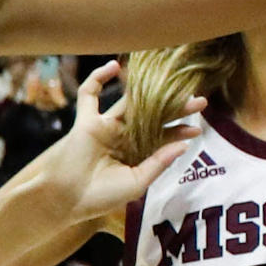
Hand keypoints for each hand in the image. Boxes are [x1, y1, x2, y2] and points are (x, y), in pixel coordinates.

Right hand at [17, 61, 195, 227]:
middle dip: (175, 109)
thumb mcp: (137, 183)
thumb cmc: (100, 197)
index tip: (197, 129)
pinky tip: (114, 66)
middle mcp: (122, 137)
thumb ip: (158, 163)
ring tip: (173, 82)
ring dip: (149, 92)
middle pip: (151, 116)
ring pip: (129, 103)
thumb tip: (185, 146)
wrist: (66, 199)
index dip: (179, 132)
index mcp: (134, 154)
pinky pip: (89, 94)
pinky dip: (98, 78)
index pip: (161, 137)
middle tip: (199, 101)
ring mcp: (105, 127)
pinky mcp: (86, 120)